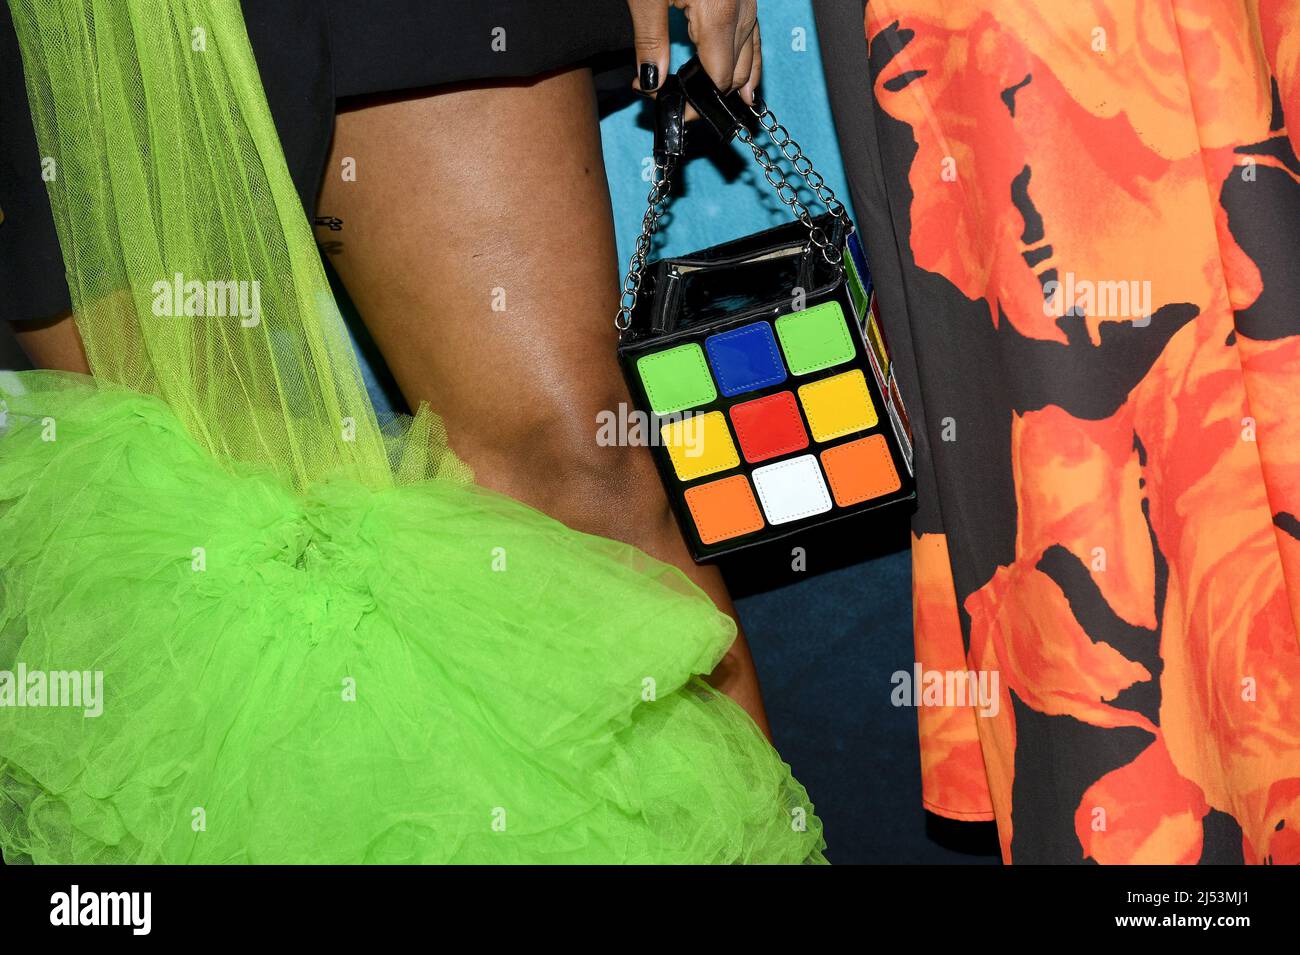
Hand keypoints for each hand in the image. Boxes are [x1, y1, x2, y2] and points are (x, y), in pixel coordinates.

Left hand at [627, 0, 761, 111]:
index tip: (673, 110)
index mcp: (718, 14)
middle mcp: (741, 11)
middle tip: (676, 102)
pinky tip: (747, 83)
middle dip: (708, 96)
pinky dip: (748, 61)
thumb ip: (650, 40)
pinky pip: (753, 36)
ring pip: (748, 58)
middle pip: (734, 74)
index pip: (717, 80)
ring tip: (707, 102)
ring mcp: (748, 2)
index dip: (696, 104)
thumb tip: (652, 82)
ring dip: (729, 82)